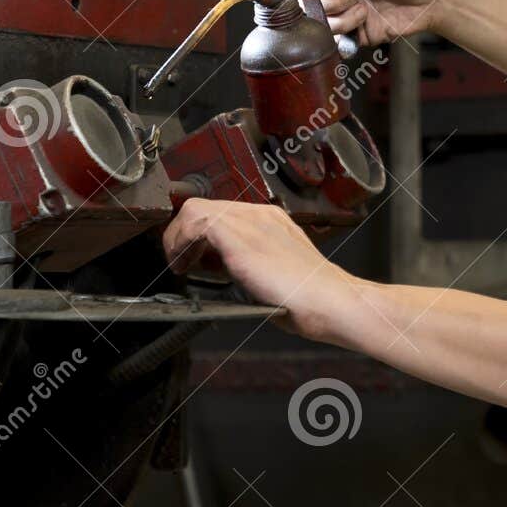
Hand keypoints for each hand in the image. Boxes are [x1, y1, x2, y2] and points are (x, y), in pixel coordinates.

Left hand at [162, 200, 360, 342]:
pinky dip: (180, 242)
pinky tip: (183, 264)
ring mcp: (250, 220)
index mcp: (272, 222)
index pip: (224, 214)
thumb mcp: (274, 274)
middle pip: (206, 207)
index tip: (194, 258)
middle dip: (186, 235)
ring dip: (179, 238)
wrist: (327, 299)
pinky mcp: (237, 233)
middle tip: (182, 261)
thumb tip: (219, 270)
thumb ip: (248, 265)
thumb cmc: (308, 297)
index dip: (202, 235)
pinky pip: (195, 221)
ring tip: (179, 263)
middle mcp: (260, 215)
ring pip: (196, 209)